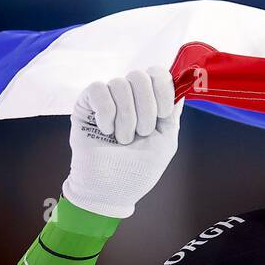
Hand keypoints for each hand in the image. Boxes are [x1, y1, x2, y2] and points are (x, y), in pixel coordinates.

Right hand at [61, 67, 181, 218]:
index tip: (163, 114)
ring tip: (123, 139)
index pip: (157, 74)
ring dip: (126, 116)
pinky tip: (106, 130)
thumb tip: (179, 84)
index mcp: (149, 103)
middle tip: (142, 133)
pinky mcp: (85, 104)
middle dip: (146, 107)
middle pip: (139, 76)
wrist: (111, 190)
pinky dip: (106, 112)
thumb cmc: (138, 169)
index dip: (163, 89)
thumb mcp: (166, 141)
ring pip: (119, 84)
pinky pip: (97, 89)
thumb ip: (173, 113)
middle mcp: (128, 97)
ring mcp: (106, 99)